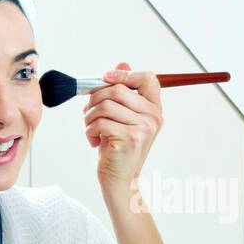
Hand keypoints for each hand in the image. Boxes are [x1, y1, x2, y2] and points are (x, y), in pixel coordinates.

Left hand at [84, 61, 162, 201]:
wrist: (120, 180)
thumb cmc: (119, 149)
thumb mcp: (122, 118)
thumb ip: (123, 92)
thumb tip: (121, 63)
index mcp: (154, 109)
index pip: (148, 78)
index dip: (125, 74)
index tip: (105, 78)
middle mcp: (153, 117)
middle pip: (117, 89)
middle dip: (95, 98)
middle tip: (88, 111)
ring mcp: (143, 128)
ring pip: (105, 105)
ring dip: (89, 117)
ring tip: (91, 129)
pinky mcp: (129, 138)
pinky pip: (100, 122)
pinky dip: (90, 131)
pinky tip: (94, 141)